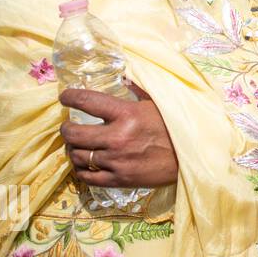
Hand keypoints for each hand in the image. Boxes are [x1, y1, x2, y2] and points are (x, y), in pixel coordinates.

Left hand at [59, 84, 178, 187]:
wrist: (192, 157)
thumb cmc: (174, 127)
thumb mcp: (158, 103)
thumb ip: (137, 90)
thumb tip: (124, 77)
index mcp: (126, 114)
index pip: (87, 101)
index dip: (70, 97)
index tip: (65, 97)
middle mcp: (117, 137)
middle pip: (73, 133)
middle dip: (66, 129)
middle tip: (68, 127)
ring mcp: (116, 160)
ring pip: (78, 155)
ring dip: (73, 149)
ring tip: (77, 145)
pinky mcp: (119, 179)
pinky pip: (87, 177)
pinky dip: (81, 170)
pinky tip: (84, 164)